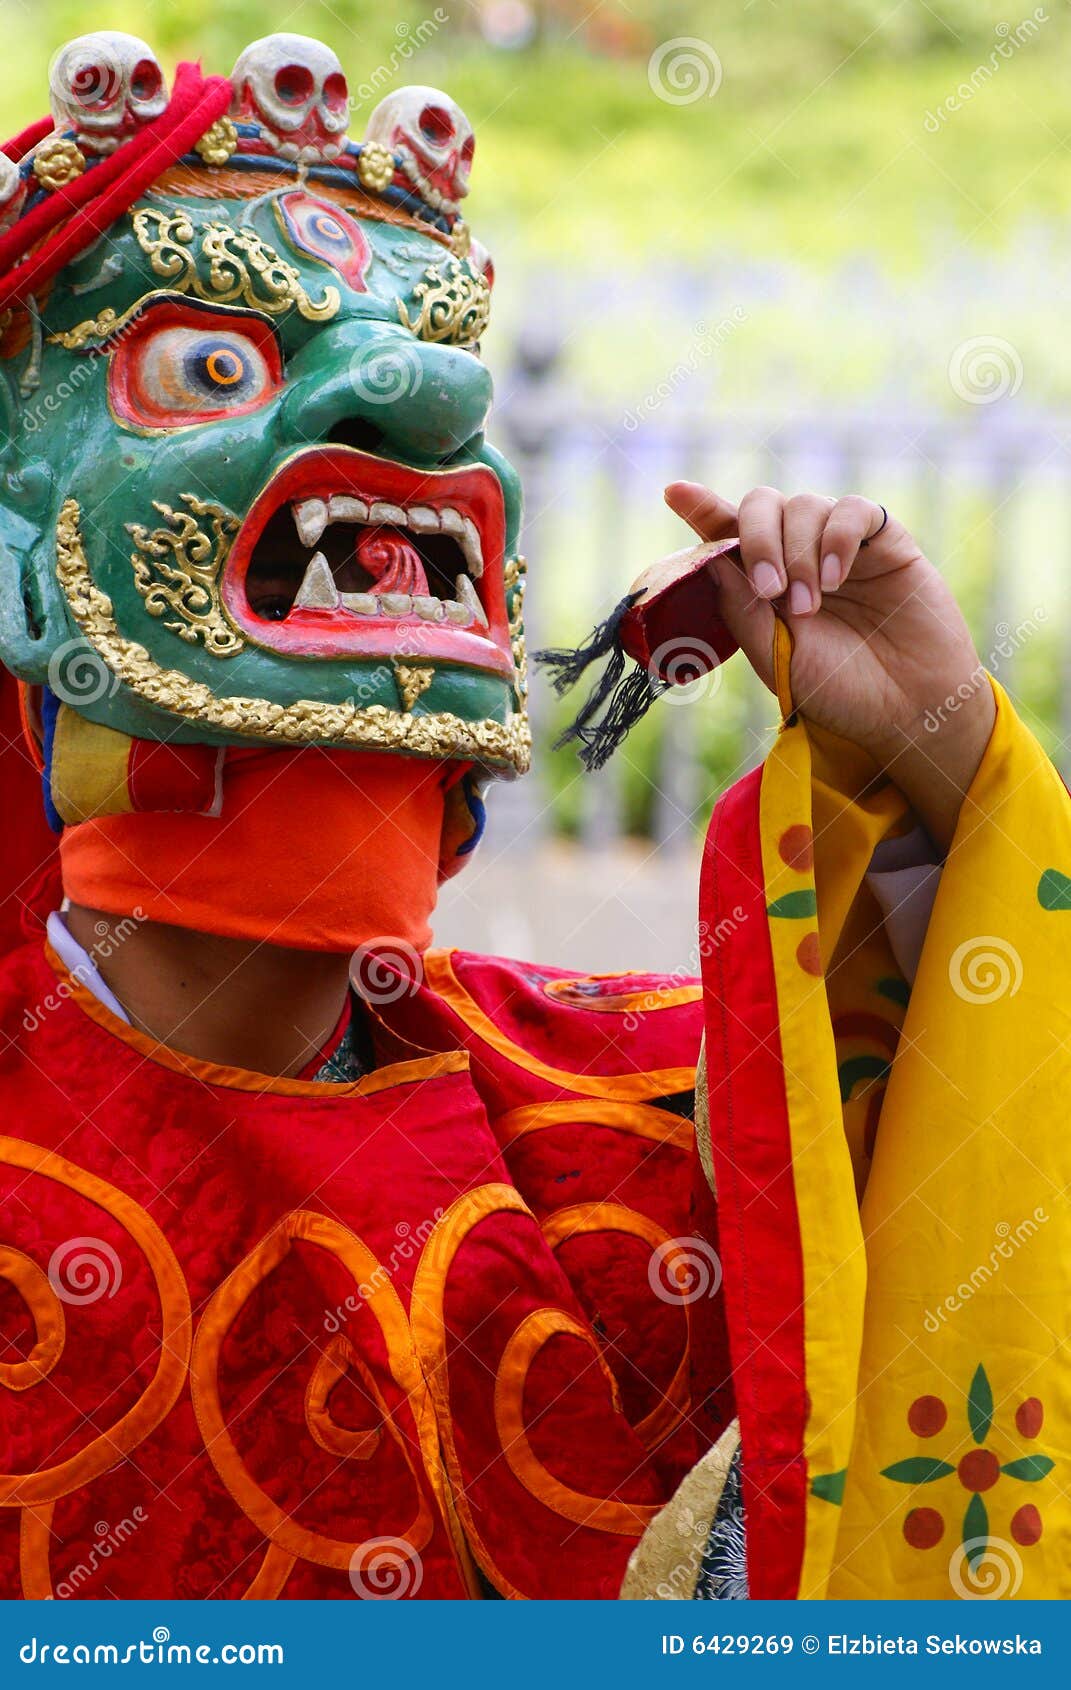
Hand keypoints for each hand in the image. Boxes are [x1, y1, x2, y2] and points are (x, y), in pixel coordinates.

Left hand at [664, 481, 996, 851]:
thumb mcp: (777, 659)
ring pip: (804, 505)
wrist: (911, 709)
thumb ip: (741, 610)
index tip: (674, 493)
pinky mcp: (885, 541)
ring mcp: (840, 545)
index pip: (725, 533)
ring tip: (812, 605)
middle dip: (756, 539)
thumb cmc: (841, 692)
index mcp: (763, 584)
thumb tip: (710, 558)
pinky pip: (853, 510)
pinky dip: (837, 537)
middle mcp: (799, 555)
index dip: (701, 508)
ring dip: (799, 553)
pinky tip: (837, 578)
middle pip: (761, 506)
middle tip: (769, 589)